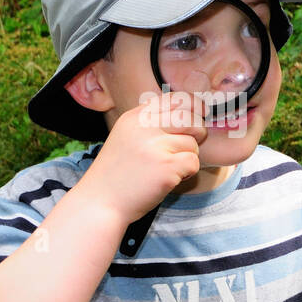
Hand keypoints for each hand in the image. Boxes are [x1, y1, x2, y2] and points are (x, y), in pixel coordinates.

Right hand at [75, 91, 207, 224]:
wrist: (100, 203)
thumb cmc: (116, 174)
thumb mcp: (126, 137)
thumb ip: (149, 123)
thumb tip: (187, 112)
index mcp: (134, 117)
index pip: (174, 98)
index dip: (193, 105)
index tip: (200, 113)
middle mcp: (144, 127)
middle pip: (189, 117)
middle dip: (197, 131)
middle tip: (188, 147)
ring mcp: (155, 146)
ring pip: (192, 143)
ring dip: (187, 157)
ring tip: (168, 168)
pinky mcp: (166, 167)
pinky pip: (193, 162)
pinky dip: (188, 173)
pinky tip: (170, 179)